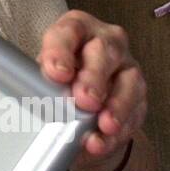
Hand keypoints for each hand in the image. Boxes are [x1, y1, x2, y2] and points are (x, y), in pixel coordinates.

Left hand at [37, 10, 146, 170]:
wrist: (81, 103)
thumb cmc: (58, 81)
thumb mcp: (44, 75)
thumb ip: (40, 81)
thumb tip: (31, 99)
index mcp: (76, 29)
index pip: (69, 31)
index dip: (62, 51)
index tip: (56, 74)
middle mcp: (105, 42)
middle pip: (104, 52)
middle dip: (94, 77)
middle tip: (84, 100)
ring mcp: (126, 67)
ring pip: (127, 81)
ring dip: (116, 105)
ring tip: (103, 125)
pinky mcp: (139, 95)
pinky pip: (134, 111)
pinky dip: (119, 129)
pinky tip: (103, 141)